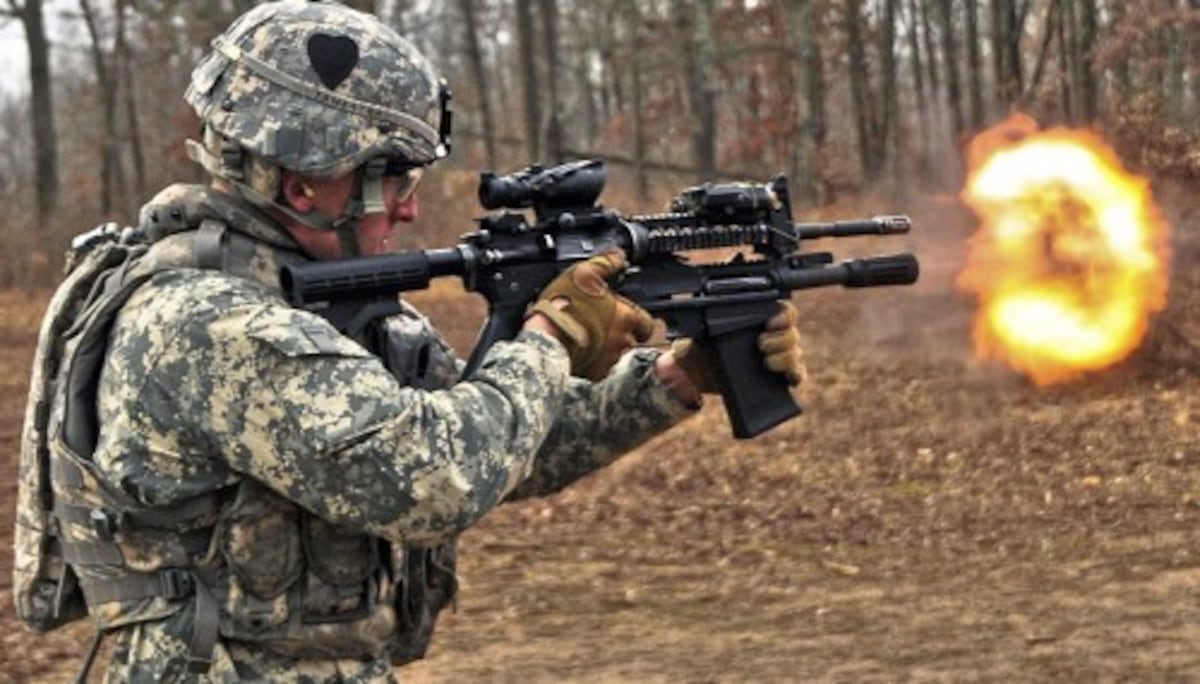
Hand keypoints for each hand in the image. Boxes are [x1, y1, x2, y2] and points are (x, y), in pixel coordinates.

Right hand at [525, 251, 654, 379]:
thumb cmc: (564, 307)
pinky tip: (583, 353)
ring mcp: (610, 359)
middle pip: (633, 339)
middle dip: (622, 334)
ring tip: (591, 340)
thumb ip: (605, 263)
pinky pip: (601, 369)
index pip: (646, 322)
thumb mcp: (584, 272)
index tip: (630, 318)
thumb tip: (618, 256)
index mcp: (626, 316)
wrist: (546, 340)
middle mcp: (623, 340)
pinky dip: (595, 362)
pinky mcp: (595, 374)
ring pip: (617, 355)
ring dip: (609, 349)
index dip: (639, 320)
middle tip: (605, 327)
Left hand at [668, 301, 804, 393]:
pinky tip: (787, 375)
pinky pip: (798, 374)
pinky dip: (796, 374)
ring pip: (795, 353)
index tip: (770, 323)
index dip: (784, 316)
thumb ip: (713, 310)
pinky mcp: (779, 377)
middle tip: (761, 344)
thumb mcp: (705, 326)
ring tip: (767, 362)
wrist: (698, 373)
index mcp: (761, 319)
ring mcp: (779, 356)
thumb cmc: (704, 344)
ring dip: (785, 357)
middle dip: (780, 339)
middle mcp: (774, 336)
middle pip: (792, 333)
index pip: (785, 311)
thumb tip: (713, 296)